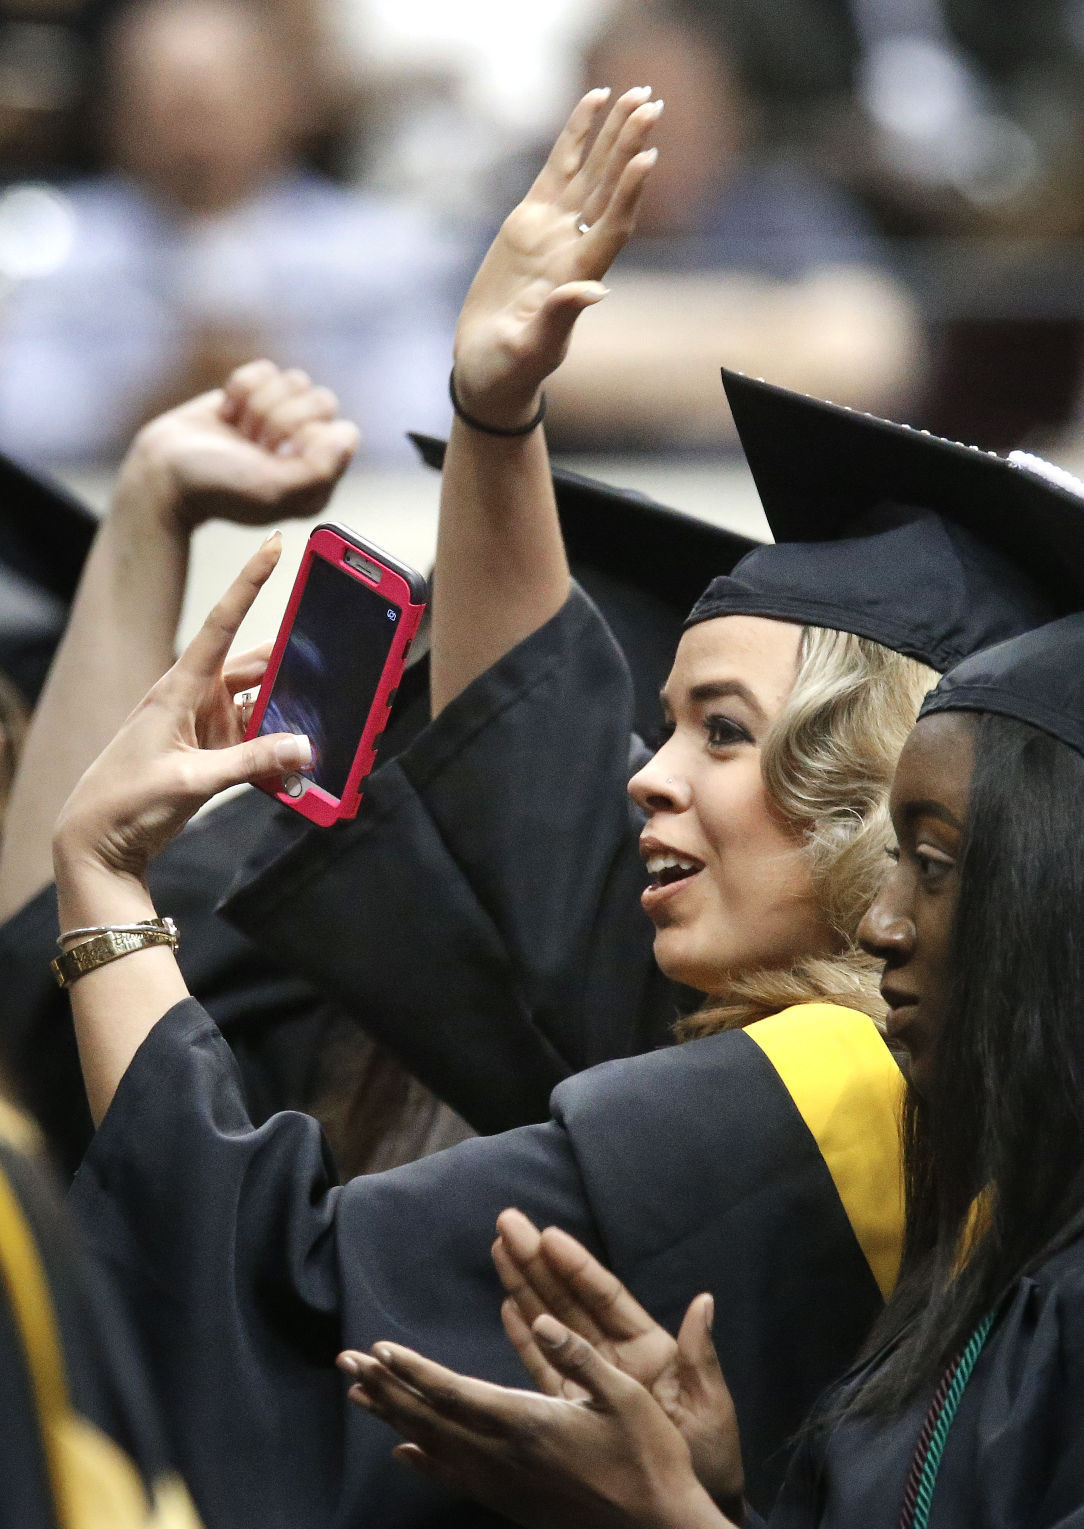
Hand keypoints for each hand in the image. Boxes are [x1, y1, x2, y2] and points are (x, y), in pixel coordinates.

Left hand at [52, 534, 308, 883]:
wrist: (95, 841)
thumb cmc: (126, 801)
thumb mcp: (190, 782)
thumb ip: (250, 763)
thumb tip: (305, 747)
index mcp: (180, 688)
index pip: (222, 623)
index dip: (250, 582)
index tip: (276, 546)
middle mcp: (195, 698)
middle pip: (258, 667)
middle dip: (296, 665)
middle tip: (337, 660)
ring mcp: (205, 725)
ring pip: (263, 705)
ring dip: (291, 715)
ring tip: (327, 721)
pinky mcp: (212, 751)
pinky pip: (257, 739)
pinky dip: (279, 749)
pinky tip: (302, 764)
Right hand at [117, 361, 359, 532]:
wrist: (163, 472)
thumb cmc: (217, 488)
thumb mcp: (271, 489)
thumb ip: (318, 469)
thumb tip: (347, 435)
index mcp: (318, 481)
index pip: (342, 434)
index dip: (308, 438)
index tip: (276, 457)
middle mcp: (306, 450)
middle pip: (322, 400)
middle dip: (280, 419)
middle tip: (254, 445)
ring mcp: (281, 421)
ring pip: (295, 380)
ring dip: (259, 404)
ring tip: (240, 433)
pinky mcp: (256, 397)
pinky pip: (266, 369)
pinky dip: (241, 388)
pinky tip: (228, 417)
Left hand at [337, 1318, 730, 1528]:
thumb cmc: (650, 1459)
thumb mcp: (626, 1396)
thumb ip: (579, 1356)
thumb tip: (541, 1320)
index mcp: (530, 1424)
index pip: (455, 1394)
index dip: (414, 1372)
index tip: (378, 1350)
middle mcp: (506, 1457)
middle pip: (430, 1420)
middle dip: (386, 1388)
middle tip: (347, 1362)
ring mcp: (505, 1485)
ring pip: (434, 1448)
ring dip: (394, 1418)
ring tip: (359, 1396)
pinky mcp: (512, 1504)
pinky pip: (455, 1479)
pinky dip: (423, 1462)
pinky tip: (402, 1452)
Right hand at [452, 86, 661, 428]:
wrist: (486, 370)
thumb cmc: (506, 370)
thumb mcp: (528, 350)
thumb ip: (559, 319)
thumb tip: (595, 293)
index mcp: (577, 277)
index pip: (612, 226)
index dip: (629, 192)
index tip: (648, 155)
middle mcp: (574, 248)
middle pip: (609, 189)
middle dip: (629, 146)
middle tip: (651, 103)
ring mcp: (555, 232)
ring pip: (591, 172)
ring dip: (613, 134)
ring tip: (636, 93)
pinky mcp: (531, 222)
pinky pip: (557, 169)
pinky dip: (574, 136)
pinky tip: (593, 102)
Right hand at [493, 1211, 742, 1509]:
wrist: (685, 1513)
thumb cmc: (711, 1460)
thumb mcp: (710, 1408)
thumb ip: (700, 1356)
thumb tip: (704, 1300)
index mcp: (648, 1349)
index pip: (605, 1297)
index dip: (577, 1266)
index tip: (548, 1235)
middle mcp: (614, 1357)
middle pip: (569, 1300)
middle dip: (538, 1262)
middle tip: (508, 1224)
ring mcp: (591, 1379)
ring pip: (551, 1324)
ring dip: (525, 1286)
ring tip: (499, 1249)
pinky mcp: (575, 1409)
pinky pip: (544, 1367)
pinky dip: (525, 1337)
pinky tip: (507, 1307)